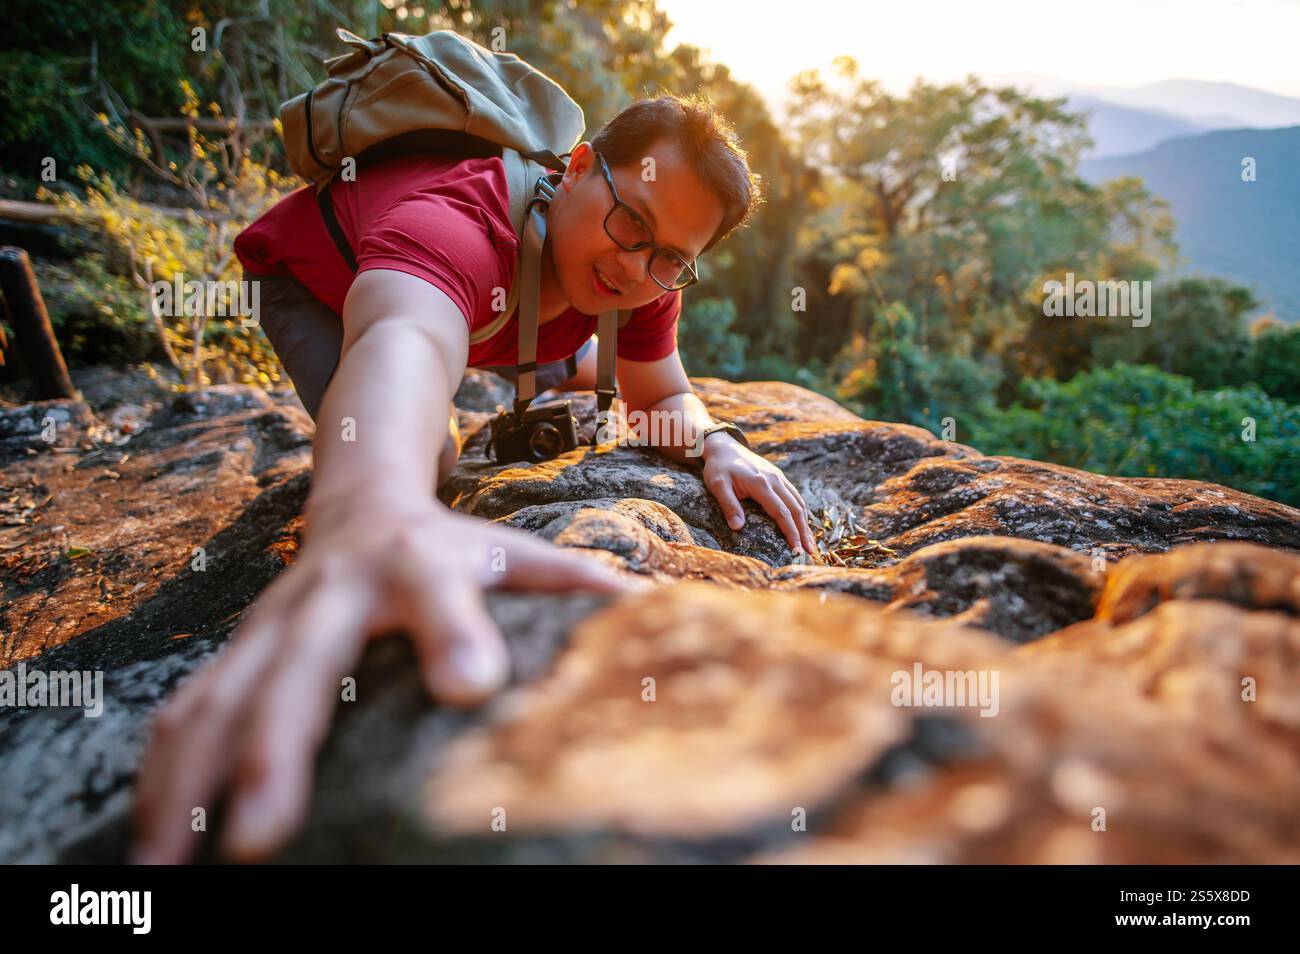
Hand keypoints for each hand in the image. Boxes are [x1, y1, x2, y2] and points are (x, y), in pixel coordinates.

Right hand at [131, 499, 643, 863]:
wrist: (359, 499)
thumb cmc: (452, 545)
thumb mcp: (513, 551)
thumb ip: (572, 578)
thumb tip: (651, 607)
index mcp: (417, 563)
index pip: (439, 593)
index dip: (454, 632)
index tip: (473, 687)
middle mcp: (331, 592)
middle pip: (299, 668)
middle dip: (274, 751)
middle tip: (262, 837)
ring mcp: (273, 623)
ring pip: (219, 701)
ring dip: (188, 787)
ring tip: (167, 874)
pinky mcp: (238, 650)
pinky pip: (189, 714)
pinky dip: (165, 779)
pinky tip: (154, 846)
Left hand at [700, 433, 815, 554]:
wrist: (723, 447)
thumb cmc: (718, 468)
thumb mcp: (717, 485)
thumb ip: (728, 505)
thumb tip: (738, 528)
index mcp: (760, 483)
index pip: (781, 512)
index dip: (790, 532)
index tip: (796, 550)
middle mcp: (774, 479)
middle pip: (796, 509)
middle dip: (803, 532)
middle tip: (809, 553)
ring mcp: (778, 477)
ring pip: (798, 502)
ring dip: (805, 523)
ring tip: (809, 543)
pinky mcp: (778, 477)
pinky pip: (794, 495)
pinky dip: (801, 512)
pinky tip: (802, 524)